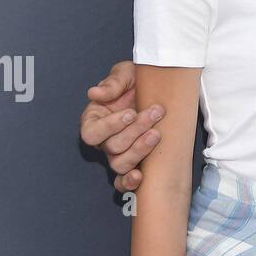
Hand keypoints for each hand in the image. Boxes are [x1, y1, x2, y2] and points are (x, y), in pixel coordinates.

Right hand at [78, 60, 163, 192]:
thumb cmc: (138, 81)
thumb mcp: (127, 73)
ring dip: (139, 151)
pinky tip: (141, 176)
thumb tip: (95, 93)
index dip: (110, 126)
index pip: (92, 133)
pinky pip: (124, 180)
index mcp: (95, 119)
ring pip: (120, 164)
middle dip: (135, 131)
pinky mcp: (134, 162)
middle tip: (155, 113)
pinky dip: (129, 182)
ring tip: (157, 134)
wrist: (163, 88)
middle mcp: (104, 140)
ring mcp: (118, 153)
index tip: (131, 113)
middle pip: (111, 147)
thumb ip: (113, 82)